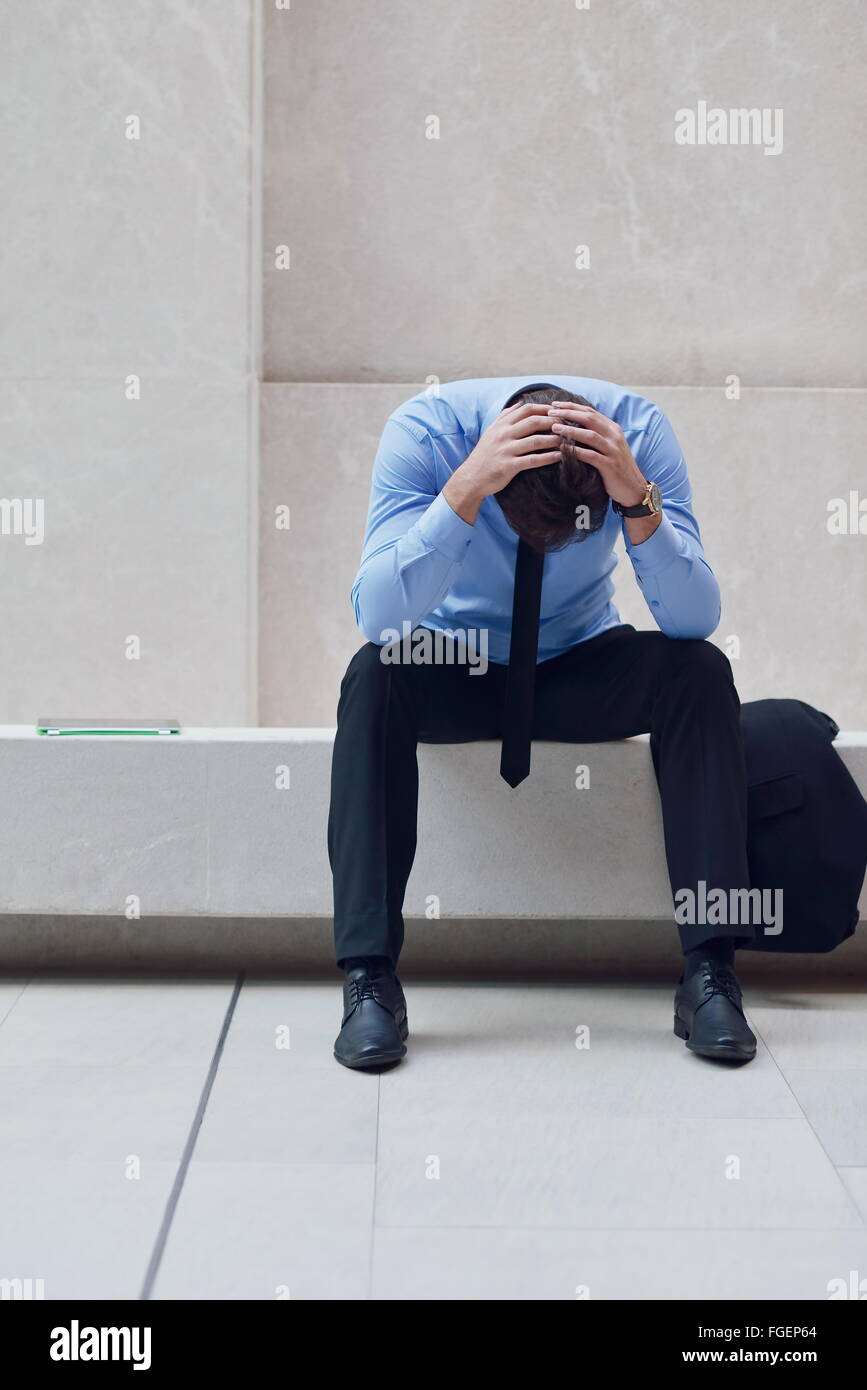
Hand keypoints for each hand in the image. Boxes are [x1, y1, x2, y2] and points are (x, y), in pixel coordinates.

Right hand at [443, 402, 561, 524]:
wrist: (471, 478)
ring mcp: (506, 450)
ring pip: (535, 441)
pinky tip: (559, 457)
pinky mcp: (508, 466)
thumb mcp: (492, 431)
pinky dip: (547, 458)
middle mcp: (503, 434)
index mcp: (501, 424)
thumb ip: (506, 416)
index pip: (526, 409)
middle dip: (552, 421)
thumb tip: (521, 402)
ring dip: (553, 439)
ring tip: (566, 440)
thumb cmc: (485, 454)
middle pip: (533, 421)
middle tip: (567, 424)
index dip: (544, 409)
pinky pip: (532, 460)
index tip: (558, 411)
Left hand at [547, 401, 646, 506]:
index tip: (555, 404)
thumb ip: (596, 435)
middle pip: (589, 418)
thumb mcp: (609, 446)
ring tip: (553, 428)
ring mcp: (613, 450)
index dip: (571, 406)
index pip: (590, 412)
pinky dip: (576, 451)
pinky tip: (562, 449)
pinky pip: (591, 455)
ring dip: (570, 430)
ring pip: (589, 435)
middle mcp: (614, 436)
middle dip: (568, 413)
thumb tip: (573, 426)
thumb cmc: (616, 468)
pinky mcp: (610, 465)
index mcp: (613, 428)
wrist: (633, 488)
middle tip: (550, 412)